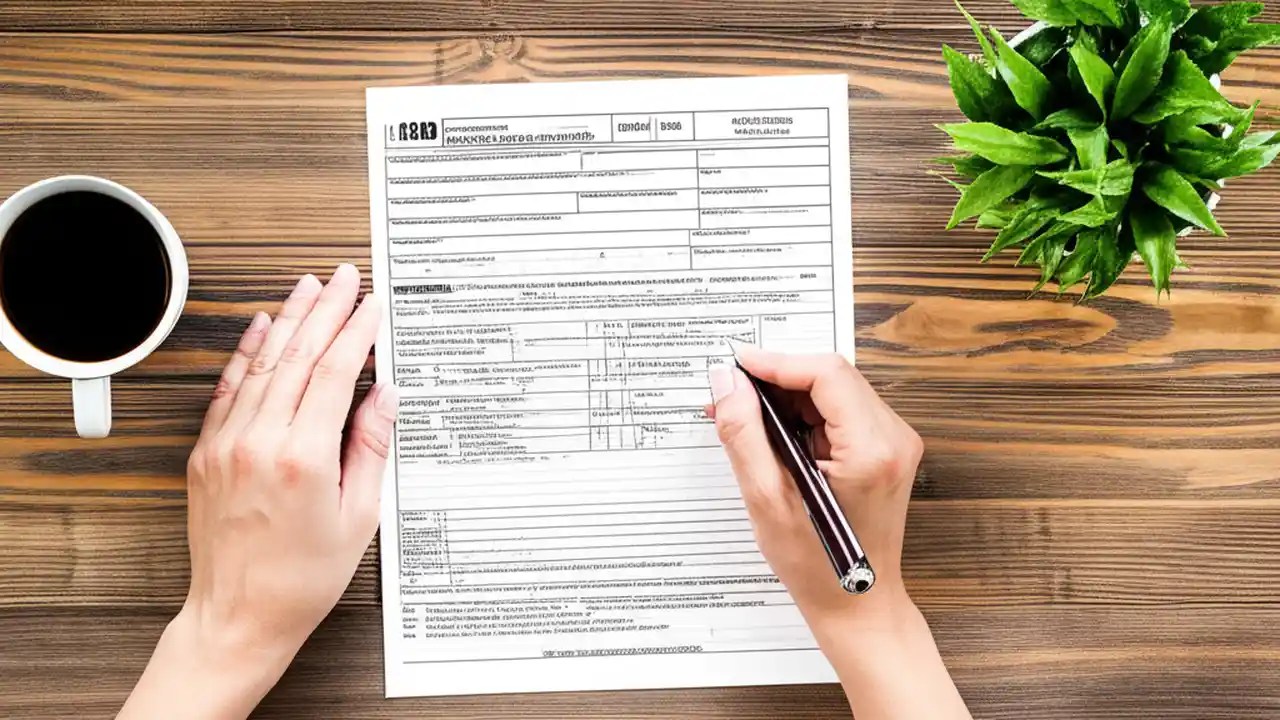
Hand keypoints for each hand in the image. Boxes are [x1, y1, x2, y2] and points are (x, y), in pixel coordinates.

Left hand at [118, 265, 398, 719]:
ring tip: (308, 288)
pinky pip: (228, 390)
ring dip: (287, 320)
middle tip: (345, 278)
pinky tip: (262, 327)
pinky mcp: (206, 454)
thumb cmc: (301, 577)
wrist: (239, 615)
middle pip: (297, 357)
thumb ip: (371, 447)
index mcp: (303, 459)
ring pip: (261, 364)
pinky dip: (246, 354)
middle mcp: (259, 444)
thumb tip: (383, 397)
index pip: (333, 373)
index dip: (356, 331)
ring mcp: (226, 446)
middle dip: (325, 311)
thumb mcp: (359, 517)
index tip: (371, 305)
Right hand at [707, 346, 969, 719]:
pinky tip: (773, 434)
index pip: (826, 374)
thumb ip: (745, 435)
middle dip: (778, 379)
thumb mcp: (767, 500)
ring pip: (834, 391)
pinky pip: (841, 411)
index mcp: (871, 451)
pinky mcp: (885, 450)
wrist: (858, 606)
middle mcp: (893, 440)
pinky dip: (804, 414)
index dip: (777, 362)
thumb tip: (728, 385)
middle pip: (831, 377)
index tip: (738, 366)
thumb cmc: (819, 569)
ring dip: (788, 396)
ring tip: (745, 417)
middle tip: (732, 394)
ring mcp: (894, 444)